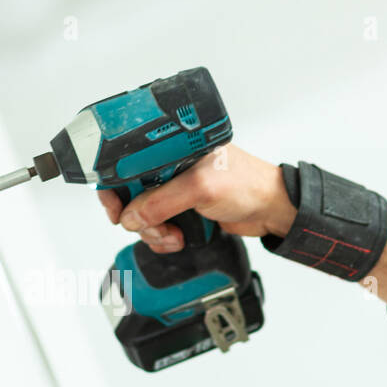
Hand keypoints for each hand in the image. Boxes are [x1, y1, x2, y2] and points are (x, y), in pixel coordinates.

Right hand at [100, 144, 296, 253]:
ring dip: (152, 231)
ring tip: (172, 236)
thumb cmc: (248, 185)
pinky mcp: (184, 210)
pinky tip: (179, 239)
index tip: (116, 209)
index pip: (125, 162)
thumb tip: (131, 216)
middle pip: (130, 193)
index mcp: (170, 147)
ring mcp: (176, 189)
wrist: (272, 210)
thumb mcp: (200, 189)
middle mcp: (169, 166)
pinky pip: (159, 226)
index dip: (114, 187)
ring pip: (143, 215)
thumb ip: (162, 202)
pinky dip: (163, 238)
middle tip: (149, 228)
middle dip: (137, 216)